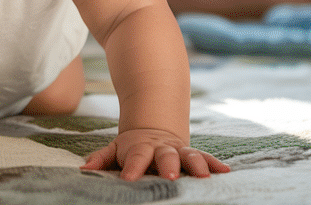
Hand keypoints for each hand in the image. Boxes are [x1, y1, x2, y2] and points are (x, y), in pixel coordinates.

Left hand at [80, 128, 228, 179]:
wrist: (154, 130)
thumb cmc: (132, 148)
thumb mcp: (116, 149)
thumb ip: (102, 158)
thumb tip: (85, 169)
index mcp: (141, 148)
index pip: (136, 158)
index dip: (133, 168)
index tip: (129, 179)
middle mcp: (162, 149)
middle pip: (165, 156)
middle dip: (168, 166)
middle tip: (169, 177)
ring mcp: (179, 151)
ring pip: (189, 156)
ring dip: (196, 165)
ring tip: (203, 176)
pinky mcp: (192, 155)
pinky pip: (205, 158)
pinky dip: (214, 164)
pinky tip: (225, 172)